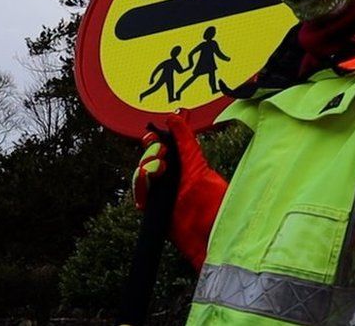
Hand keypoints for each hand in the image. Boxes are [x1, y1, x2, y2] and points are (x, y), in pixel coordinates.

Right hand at [130, 112, 227, 269]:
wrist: (211, 239)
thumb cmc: (215, 207)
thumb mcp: (200, 168)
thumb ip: (187, 144)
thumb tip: (175, 115)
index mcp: (187, 167)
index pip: (166, 147)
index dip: (156, 139)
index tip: (154, 135)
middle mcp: (173, 179)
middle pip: (150, 158)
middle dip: (151, 152)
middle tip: (160, 153)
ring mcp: (163, 195)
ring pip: (142, 174)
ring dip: (145, 167)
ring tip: (157, 169)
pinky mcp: (154, 210)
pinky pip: (140, 193)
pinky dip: (140, 187)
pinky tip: (147, 184)